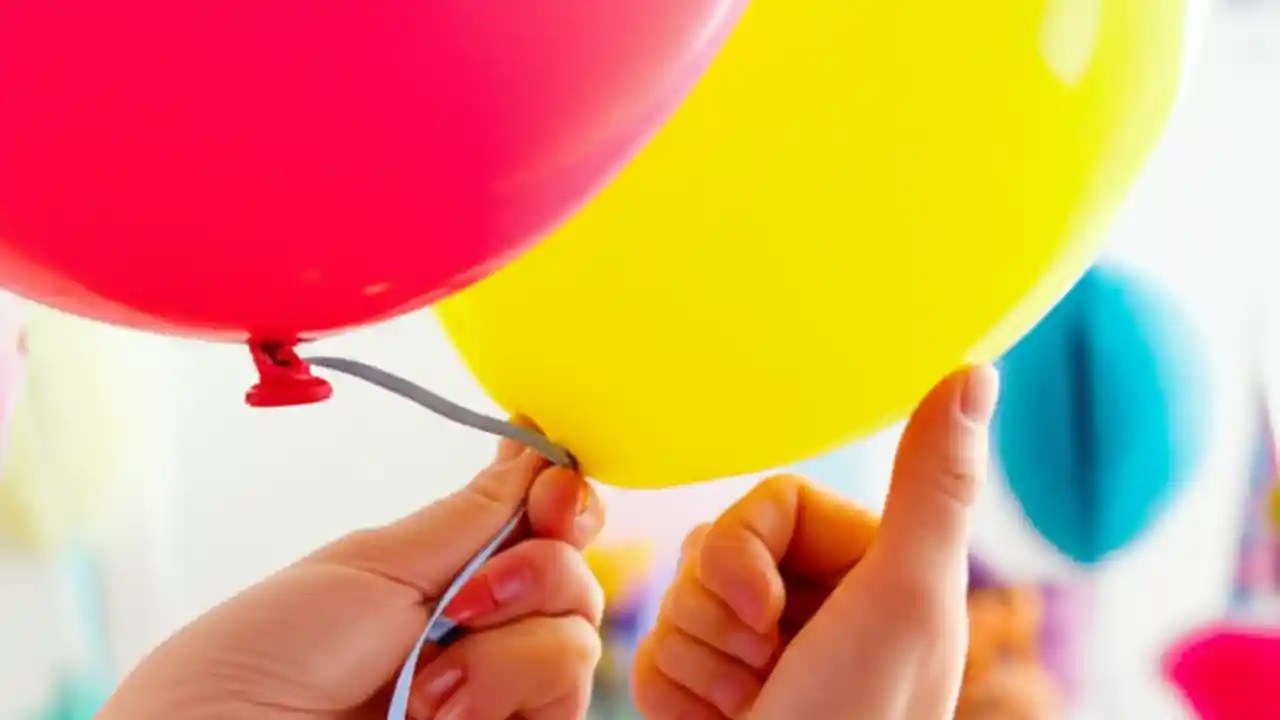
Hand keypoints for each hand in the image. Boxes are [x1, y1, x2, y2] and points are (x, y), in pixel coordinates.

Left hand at [100, 423, 606, 719]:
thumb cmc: (265, 657)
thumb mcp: (374, 565)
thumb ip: (472, 515)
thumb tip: (531, 443)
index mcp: (447, 578)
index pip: (543, 529)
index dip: (563, 501)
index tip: (552, 486)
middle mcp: (482, 633)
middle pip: (575, 577)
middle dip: (540, 567)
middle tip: (466, 598)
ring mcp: (497, 694)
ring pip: (579, 636)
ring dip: (505, 645)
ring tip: (427, 683)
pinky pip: (567, 695)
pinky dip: (506, 684)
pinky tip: (440, 710)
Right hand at [633, 366, 998, 719]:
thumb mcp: (902, 603)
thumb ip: (932, 486)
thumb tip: (975, 366)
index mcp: (873, 579)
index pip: (773, 501)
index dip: (749, 549)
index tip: (770, 615)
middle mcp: (817, 609)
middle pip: (718, 544)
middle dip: (724, 614)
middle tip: (769, 670)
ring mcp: (760, 651)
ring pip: (676, 593)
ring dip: (700, 661)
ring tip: (751, 709)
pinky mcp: (710, 687)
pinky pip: (653, 647)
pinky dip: (676, 694)